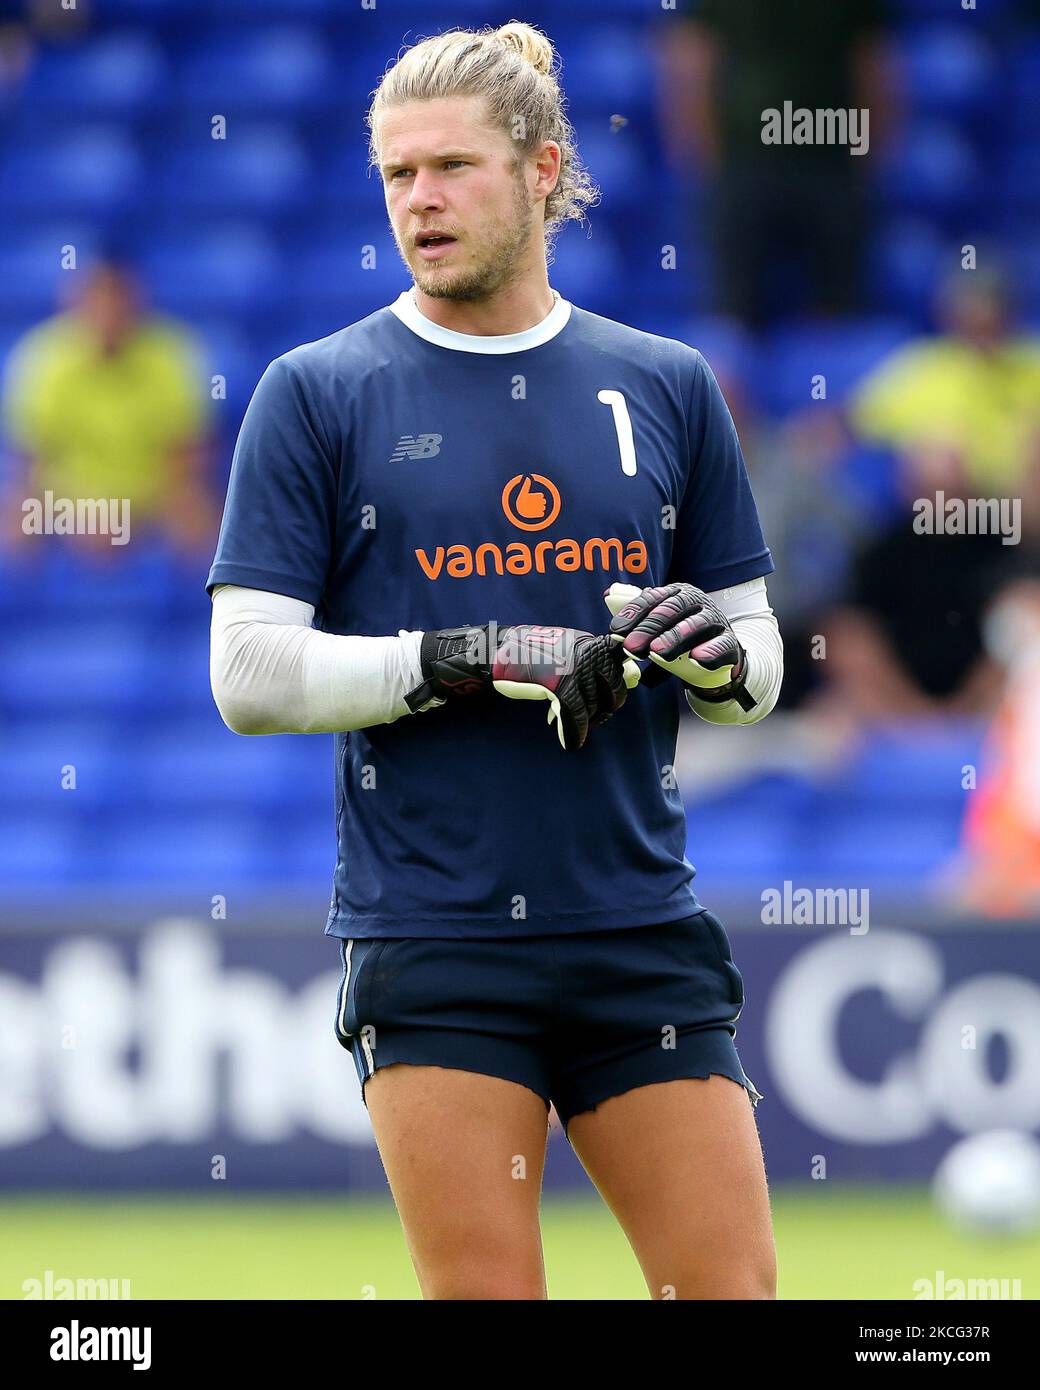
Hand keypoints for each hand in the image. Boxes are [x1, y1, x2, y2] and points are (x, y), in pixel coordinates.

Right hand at [405, 622, 640, 749]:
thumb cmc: (533, 657)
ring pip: (594, 706)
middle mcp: (587, 653)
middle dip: (603, 711)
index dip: (615, 692)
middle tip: (589, 720)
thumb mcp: (569, 652)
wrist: (497, 655)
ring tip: (572, 729)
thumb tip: (634, 677)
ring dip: (585, 723)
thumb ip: (596, 665)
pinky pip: (576, 716)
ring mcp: (575, 668)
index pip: (620, 670)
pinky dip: (574, 732)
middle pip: (614, 691)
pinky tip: (570, 742)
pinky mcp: (561, 684)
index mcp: (591, 643)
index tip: (605, 704)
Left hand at [604, 582, 755, 709]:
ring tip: (657, 652)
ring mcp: (716, 621)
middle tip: (630, 647)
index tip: (615, 631)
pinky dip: (711, 651)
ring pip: (697, 625)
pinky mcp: (730, 643)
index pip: (653, 598)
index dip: (633, 613)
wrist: (715, 656)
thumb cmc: (679, 637)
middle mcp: (698, 603)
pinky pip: (722, 645)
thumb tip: (608, 594)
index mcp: (677, 594)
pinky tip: (697, 658)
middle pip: (673, 609)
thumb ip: (635, 611)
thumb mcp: (656, 624)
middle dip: (649, 627)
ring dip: (676, 637)